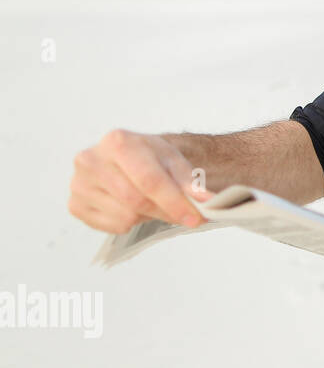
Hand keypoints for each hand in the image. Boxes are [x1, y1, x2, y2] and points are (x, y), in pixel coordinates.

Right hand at [68, 129, 212, 233]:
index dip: (174, 202)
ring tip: (151, 200)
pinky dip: (130, 222)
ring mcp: (78, 184)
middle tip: (184, 215)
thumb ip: (189, 181)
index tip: (195, 217)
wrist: (128, 157)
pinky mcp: (75, 205)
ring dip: (147, 216)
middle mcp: (91, 160)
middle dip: (165, 211)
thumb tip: (205, 201)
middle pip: (136, 200)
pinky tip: (132, 206)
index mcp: (117, 142)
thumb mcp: (174, 160)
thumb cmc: (150, 157)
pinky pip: (112, 226)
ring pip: (125, 216)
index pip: (149, 180)